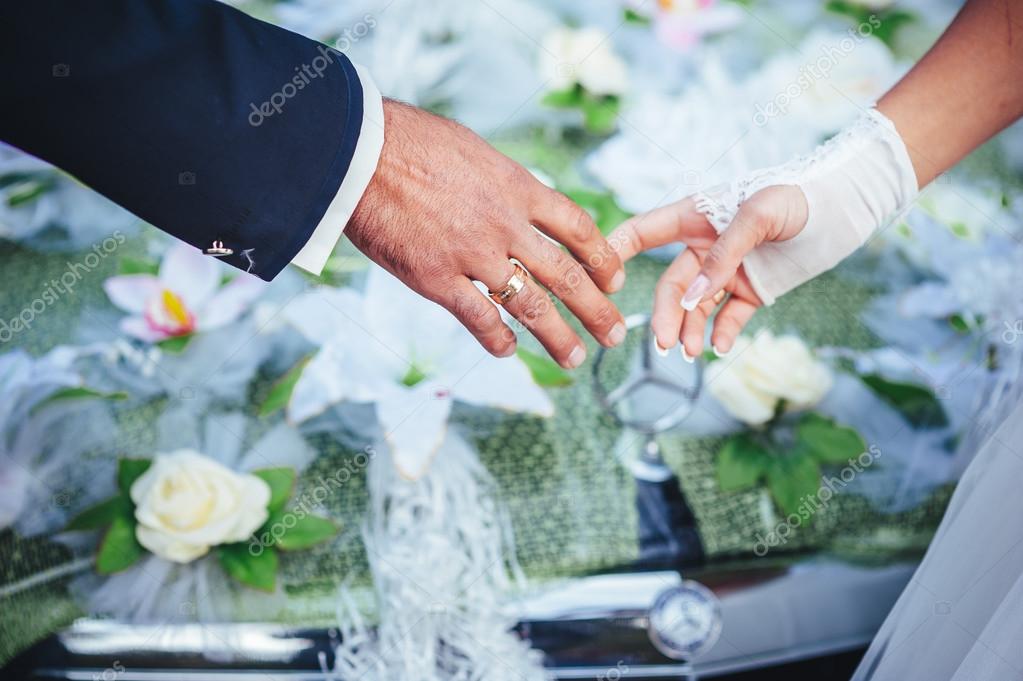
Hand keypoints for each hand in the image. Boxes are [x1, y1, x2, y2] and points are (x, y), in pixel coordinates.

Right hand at [347, 100, 625, 368]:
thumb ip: (503, 183)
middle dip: (597, 310)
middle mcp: (506, 225)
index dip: (603, 258)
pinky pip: (480, 318)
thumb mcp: (475, 152)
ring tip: (576, 357)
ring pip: (532, 306)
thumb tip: (520, 198)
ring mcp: (474, 255)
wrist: (361, 153)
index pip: (577, 228)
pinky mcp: (437, 279)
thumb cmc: (412, 142)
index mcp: (518, 188)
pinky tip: (508, 351)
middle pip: (566, 275)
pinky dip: (498, 339)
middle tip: (616, 333)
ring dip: (559, 337)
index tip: (615, 279)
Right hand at [608, 185, 806, 356]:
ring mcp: (726, 271)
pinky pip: (729, 317)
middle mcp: (704, 248)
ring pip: (695, 307)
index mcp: (695, 218)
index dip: (617, 251)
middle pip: (671, 286)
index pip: (644, 233)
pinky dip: (722, 333)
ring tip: (691, 353)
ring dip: (689, 330)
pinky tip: (719, 348)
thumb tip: (693, 299)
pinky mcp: (751, 290)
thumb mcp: (757, 216)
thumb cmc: (797, 197)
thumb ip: (723, 257)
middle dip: (665, 315)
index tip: (598, 277)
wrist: (843, 208)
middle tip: (664, 343)